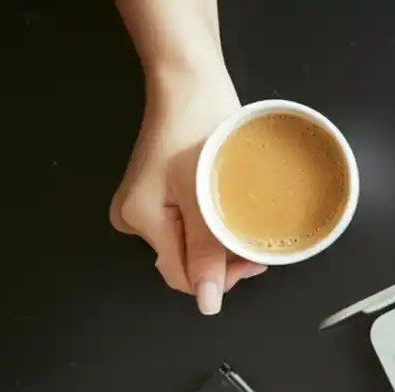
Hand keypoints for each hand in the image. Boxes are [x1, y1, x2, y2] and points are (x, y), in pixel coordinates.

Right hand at [110, 63, 264, 314]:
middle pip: (186, 261)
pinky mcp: (160, 191)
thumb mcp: (207, 197)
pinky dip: (214, 226)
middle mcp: (135, 217)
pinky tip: (235, 216)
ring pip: (191, 244)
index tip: (255, 262)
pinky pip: (189, 224)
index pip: (182, 276)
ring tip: (250, 229)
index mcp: (140, 220)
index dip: (220, 278)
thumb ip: (207, 252)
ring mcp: (146, 204)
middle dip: (224, 261)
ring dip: (223, 243)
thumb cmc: (200, 130)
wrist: (191, 83)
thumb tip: (207, 304)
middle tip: (258, 245)